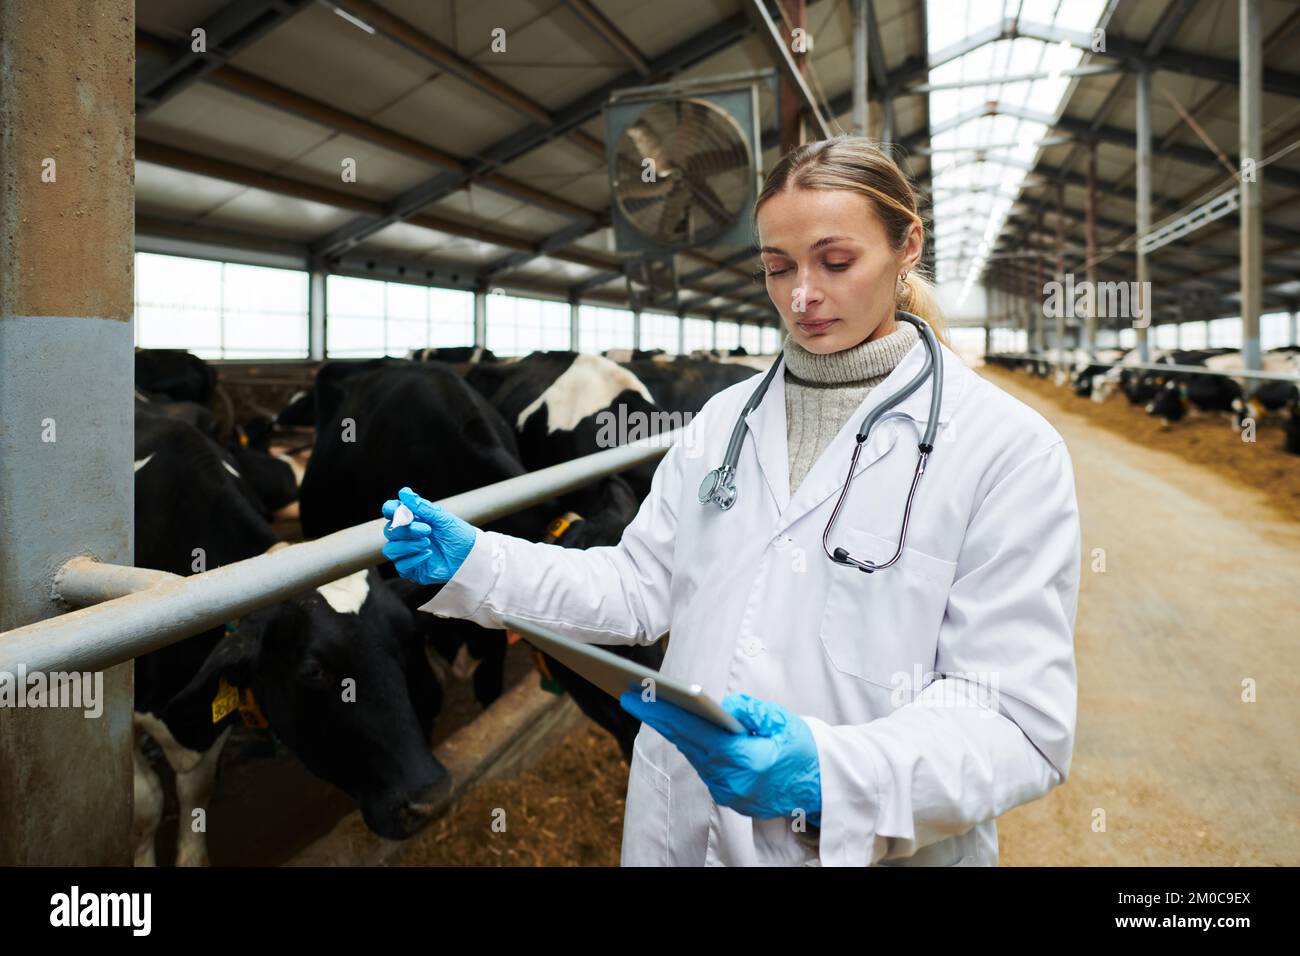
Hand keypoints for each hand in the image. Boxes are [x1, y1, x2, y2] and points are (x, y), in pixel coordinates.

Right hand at [381, 486, 477, 584]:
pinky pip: (401, 565)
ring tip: (427, 542)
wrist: (471, 555)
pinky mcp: (412, 569)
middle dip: (406, 530)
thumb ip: (422, 507)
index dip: (390, 510)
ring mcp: (407, 554)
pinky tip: (428, 554)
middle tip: (427, 529)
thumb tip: (404, 492)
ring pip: (390, 550)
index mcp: (412, 521)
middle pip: (389, 532)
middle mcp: (406, 537)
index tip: (395, 510)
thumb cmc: (457, 534)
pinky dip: (413, 559)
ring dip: (407, 545)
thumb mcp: (442, 518)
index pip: (391, 513)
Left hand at [619, 690, 820, 824]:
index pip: (697, 733)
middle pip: (688, 745)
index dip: (666, 714)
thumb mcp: (783, 721)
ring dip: (673, 731)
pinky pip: (704, 766)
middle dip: (660, 718)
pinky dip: (691, 746)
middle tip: (632, 696)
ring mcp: (729, 793)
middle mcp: (733, 782)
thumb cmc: (805, 749)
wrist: (822, 786)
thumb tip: (723, 706)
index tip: (641, 698)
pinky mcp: (729, 796)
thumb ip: (751, 710)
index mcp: (748, 762)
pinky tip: (676, 727)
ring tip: (650, 706)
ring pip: (693, 756)